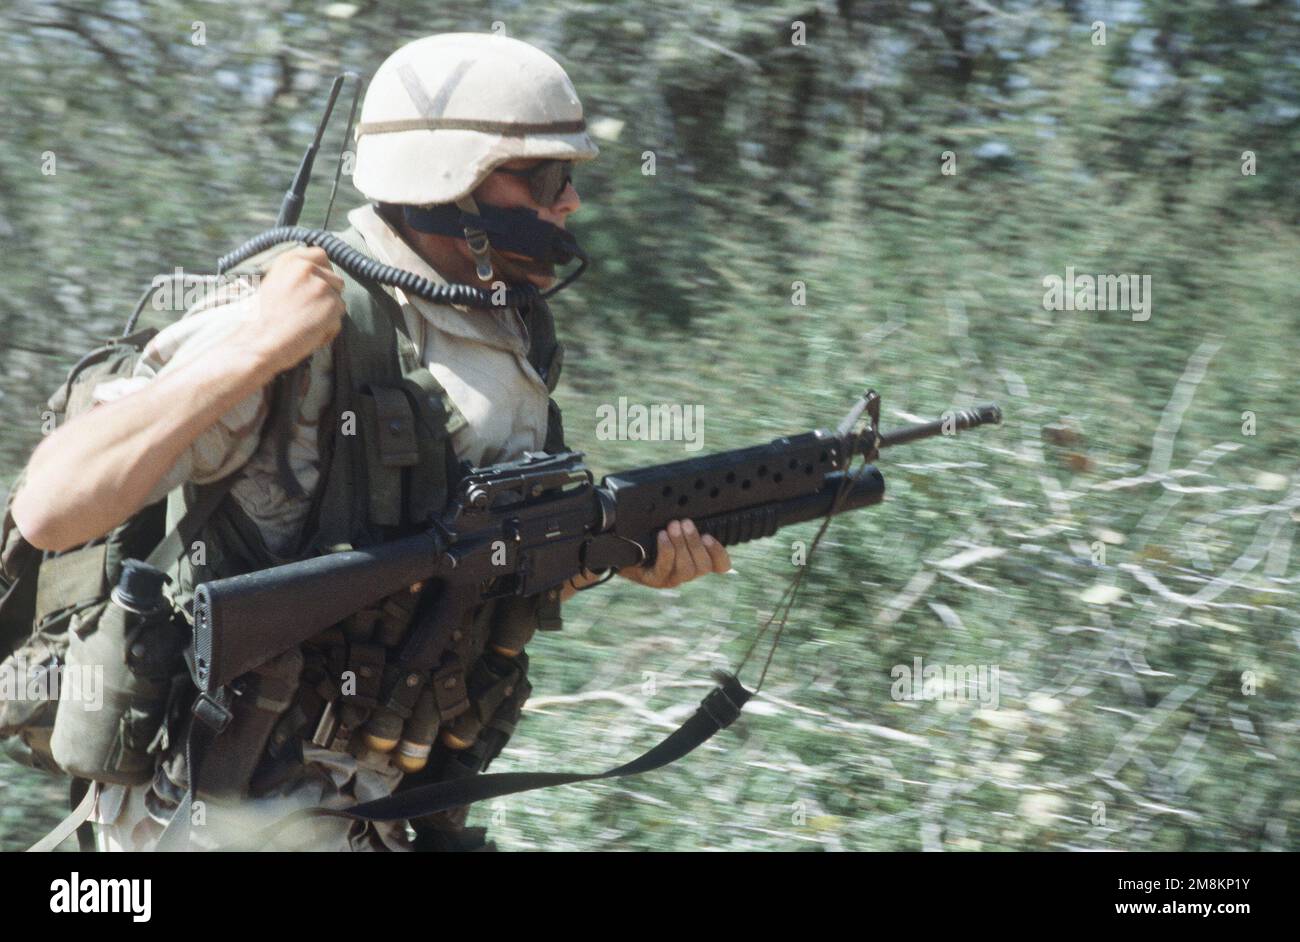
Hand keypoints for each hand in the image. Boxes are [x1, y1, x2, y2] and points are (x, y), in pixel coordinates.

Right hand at [229, 246, 345, 375]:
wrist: (258, 341)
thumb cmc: (261, 319)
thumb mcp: (273, 284)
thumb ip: (295, 275)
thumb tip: (317, 274)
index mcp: (290, 260)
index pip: (320, 255)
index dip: (323, 271)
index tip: (318, 284)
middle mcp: (307, 268)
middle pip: (335, 280)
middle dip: (328, 296)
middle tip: (308, 312)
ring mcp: (322, 286)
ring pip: (338, 301)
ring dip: (328, 315)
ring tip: (304, 325)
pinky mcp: (333, 305)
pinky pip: (339, 320)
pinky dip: (328, 331)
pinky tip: (308, 335)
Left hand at [618, 519, 731, 589]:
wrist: (624, 547)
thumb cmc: (652, 534)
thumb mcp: (673, 526)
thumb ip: (687, 521)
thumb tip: (696, 502)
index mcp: (697, 558)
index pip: (720, 566)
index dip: (719, 553)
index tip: (708, 536)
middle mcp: (688, 571)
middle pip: (703, 566)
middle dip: (696, 543)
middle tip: (686, 523)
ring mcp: (672, 578)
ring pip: (686, 569)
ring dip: (681, 546)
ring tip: (673, 527)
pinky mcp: (655, 580)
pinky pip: (664, 568)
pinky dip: (666, 551)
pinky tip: (662, 536)